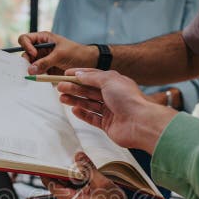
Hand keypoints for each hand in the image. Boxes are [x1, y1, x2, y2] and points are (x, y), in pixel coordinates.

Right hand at [17, 31, 98, 75]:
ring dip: (31, 71)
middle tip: (31, 69)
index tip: (33, 54)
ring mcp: (42, 60)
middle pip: (25, 54)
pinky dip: (36, 77)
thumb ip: (45, 62)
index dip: (26, 46)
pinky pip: (36, 74)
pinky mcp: (45, 71)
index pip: (25, 39)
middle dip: (26, 61)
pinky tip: (41, 79)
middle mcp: (40, 49)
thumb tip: (30, 70)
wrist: (88, 63)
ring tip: (37, 76)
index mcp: (43, 39)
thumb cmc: (76, 52)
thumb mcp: (60, 54)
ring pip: (29, 65)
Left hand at [43, 153, 129, 198]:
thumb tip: (78, 155)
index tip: (43, 159)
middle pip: (58, 183)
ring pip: (68, 184)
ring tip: (69, 156)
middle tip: (57, 152)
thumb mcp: (102, 184)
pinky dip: (78, 177)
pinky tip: (82, 167)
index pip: (50, 184)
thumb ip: (89, 169)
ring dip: (69, 172)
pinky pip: (76, 186)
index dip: (45, 171)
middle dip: (57, 168)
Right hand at [57, 69, 177, 152]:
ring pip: (89, 104)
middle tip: (59, 87)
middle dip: (74, 88)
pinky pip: (92, 118)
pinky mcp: (108, 125)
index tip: (65, 74)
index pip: (93, 76)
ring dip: (75, 100)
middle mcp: (113, 96)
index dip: (79, 74)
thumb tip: (79, 74)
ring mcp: (110, 111)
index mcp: (115, 82)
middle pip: (89, 90)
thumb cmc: (128, 99)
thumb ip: (92, 77)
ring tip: (62, 98)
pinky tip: (74, 110)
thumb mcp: (108, 80)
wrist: (140, 123)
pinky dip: (83, 114)